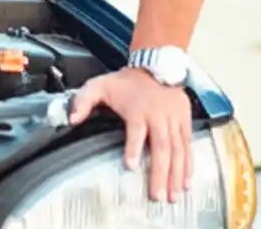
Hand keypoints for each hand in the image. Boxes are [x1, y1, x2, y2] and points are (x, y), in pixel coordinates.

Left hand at [69, 67, 192, 201]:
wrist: (155, 64)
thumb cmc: (126, 81)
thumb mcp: (100, 85)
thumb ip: (83, 101)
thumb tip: (71, 119)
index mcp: (138, 109)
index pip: (136, 130)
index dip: (133, 147)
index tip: (131, 166)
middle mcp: (159, 116)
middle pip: (161, 147)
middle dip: (160, 173)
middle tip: (157, 195)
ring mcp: (174, 120)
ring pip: (178, 150)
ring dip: (176, 174)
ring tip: (173, 196)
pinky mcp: (184, 122)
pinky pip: (188, 146)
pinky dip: (189, 165)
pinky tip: (186, 182)